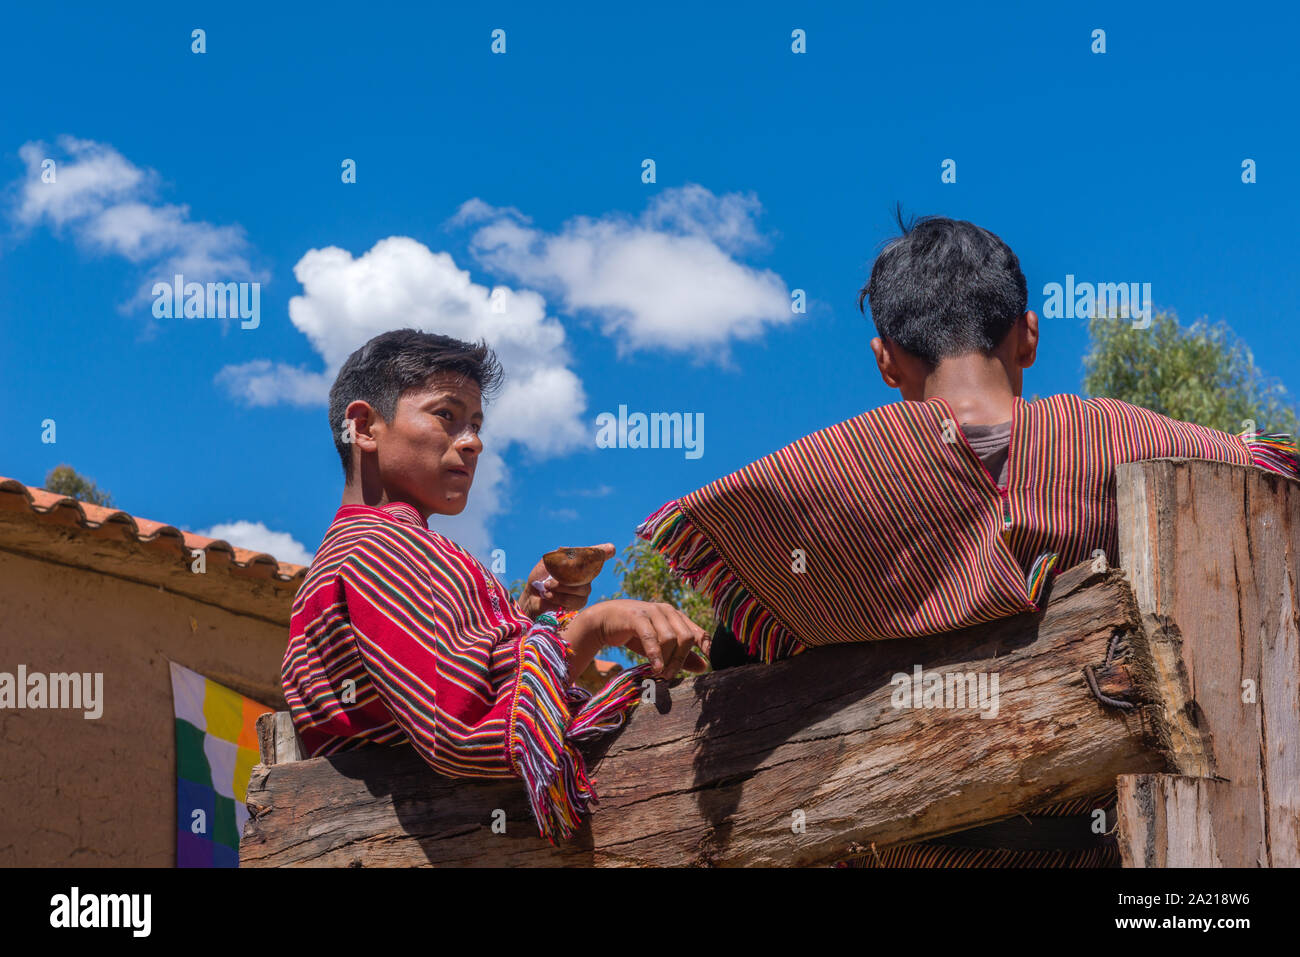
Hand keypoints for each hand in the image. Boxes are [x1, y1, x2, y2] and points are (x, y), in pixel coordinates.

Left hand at [518, 543, 614, 618]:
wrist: (532, 597)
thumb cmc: (540, 578)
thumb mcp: (547, 563)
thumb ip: (559, 557)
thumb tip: (566, 550)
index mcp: (578, 563)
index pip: (595, 556)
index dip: (604, 552)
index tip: (610, 548)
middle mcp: (585, 576)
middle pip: (588, 573)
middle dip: (567, 576)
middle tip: (549, 580)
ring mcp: (583, 591)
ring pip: (582, 588)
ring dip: (560, 587)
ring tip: (547, 587)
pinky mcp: (578, 604)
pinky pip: (574, 600)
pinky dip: (558, 597)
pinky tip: (549, 596)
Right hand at [574, 599, 710, 677]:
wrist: (604, 621)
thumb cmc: (635, 634)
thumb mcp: (660, 647)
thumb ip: (681, 656)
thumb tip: (704, 667)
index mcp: (677, 616)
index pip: (698, 632)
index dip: (706, 648)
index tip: (710, 664)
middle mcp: (668, 611)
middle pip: (686, 637)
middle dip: (681, 659)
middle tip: (671, 675)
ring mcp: (652, 611)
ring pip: (671, 638)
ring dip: (668, 659)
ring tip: (661, 673)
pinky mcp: (637, 616)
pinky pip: (651, 637)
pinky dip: (655, 654)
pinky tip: (655, 668)